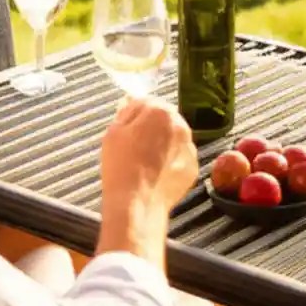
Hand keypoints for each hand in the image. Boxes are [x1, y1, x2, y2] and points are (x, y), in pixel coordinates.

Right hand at [100, 97, 197, 214]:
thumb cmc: (122, 167)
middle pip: (163, 119)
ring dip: (162, 144)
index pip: (146, 103)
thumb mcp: (113, 132)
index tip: (124, 126)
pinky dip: (169, 161)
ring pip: (172, 138)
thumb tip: (130, 102)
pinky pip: (179, 157)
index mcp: (161, 112)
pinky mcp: (192, 168)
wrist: (137, 203)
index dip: (132, 114)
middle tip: (132, 146)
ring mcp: (189, 148)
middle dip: (149, 128)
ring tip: (143, 162)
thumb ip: (125, 112)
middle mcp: (180, 126)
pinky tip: (154, 172)